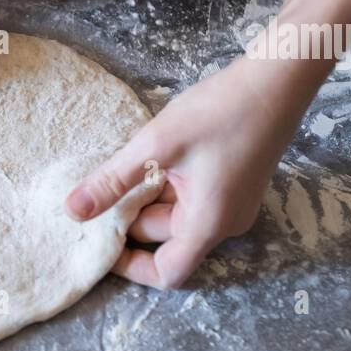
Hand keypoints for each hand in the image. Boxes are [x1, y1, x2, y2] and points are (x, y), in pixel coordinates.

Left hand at [65, 57, 315, 287]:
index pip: (167, 273)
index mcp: (209, 223)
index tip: (101, 244)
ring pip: (176, 216)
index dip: (130, 266)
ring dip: (146, 199)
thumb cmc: (222, 110)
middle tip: (99, 193)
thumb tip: (72, 212)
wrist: (277, 78)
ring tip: (122, 168)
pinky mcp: (232, 183)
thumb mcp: (156, 145)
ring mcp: (231, 202)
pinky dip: (164, 185)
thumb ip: (112, 181)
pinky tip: (147, 157)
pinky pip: (190, 198)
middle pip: (167, 241)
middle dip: (132, 221)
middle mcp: (224, 222)